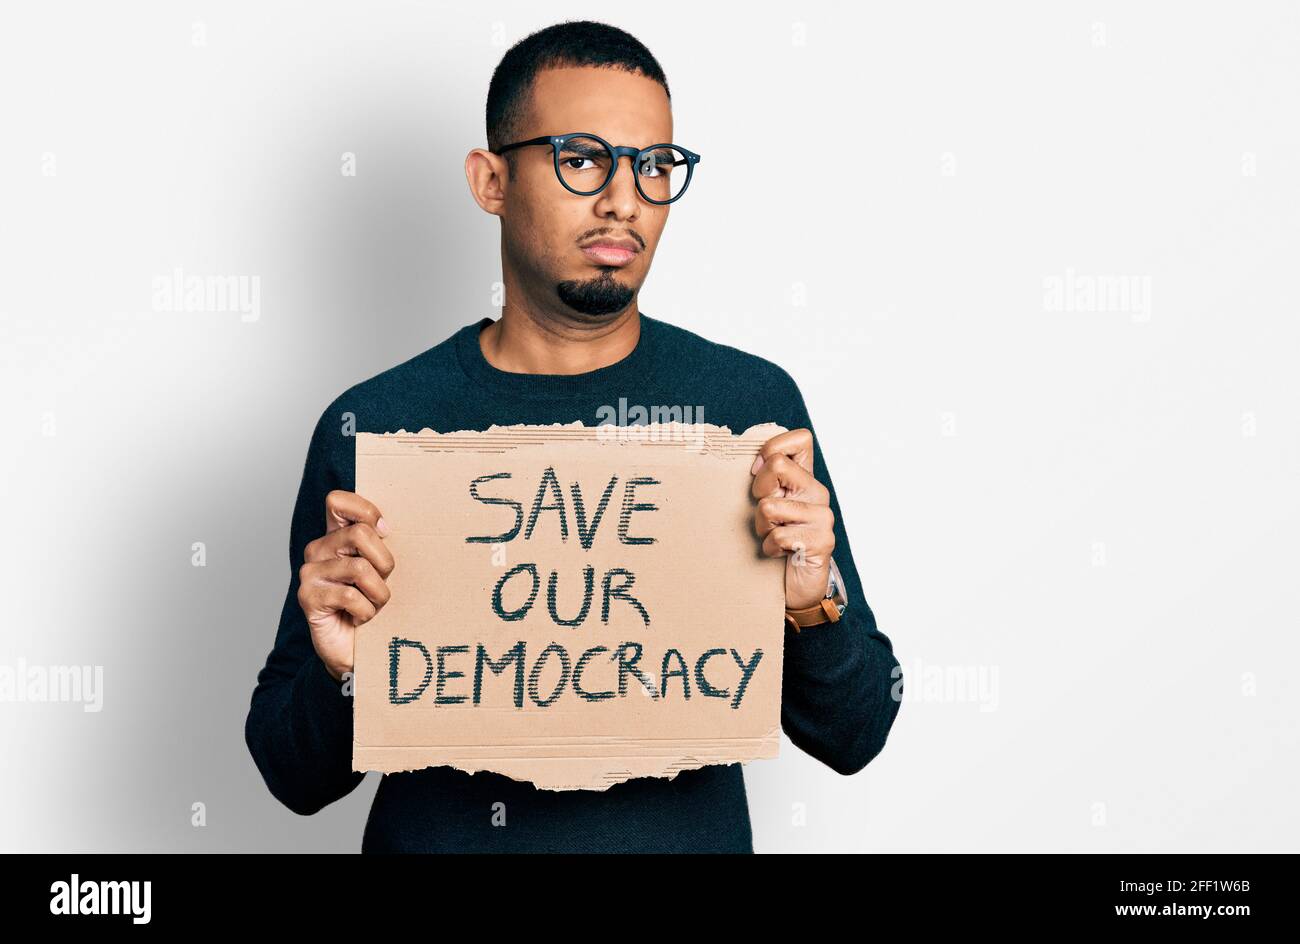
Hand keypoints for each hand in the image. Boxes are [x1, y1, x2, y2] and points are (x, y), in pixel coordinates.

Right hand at [297, 490, 394, 680]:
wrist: (354, 650)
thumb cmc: (371, 605)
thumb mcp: (381, 570)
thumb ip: (379, 544)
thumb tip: (385, 526)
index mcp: (335, 537)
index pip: (338, 501)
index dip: (366, 511)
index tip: (385, 532)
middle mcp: (318, 550)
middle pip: (360, 534)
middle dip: (384, 563)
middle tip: (380, 585)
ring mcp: (309, 573)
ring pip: (360, 568)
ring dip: (378, 594)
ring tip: (371, 606)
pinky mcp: (307, 597)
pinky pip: (350, 595)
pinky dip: (365, 611)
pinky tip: (358, 619)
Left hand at [750, 428, 834, 609]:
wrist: (796, 586)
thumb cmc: (777, 542)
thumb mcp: (768, 505)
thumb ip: (766, 481)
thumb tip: (756, 462)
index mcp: (805, 478)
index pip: (800, 438)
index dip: (772, 449)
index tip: (758, 473)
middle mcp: (817, 492)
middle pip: (776, 465)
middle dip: (759, 491)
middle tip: (767, 515)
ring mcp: (823, 516)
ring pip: (769, 506)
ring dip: (762, 527)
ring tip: (773, 537)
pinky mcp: (821, 541)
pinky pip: (778, 536)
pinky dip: (770, 548)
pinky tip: (781, 554)